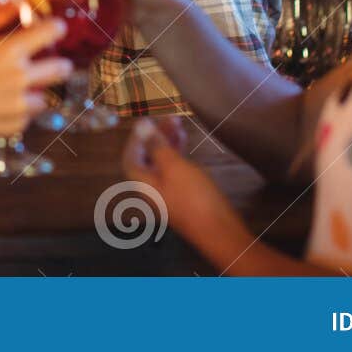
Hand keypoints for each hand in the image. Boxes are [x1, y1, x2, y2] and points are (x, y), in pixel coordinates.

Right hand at [0, 19, 73, 168]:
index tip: (54, 27)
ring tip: (21, 87)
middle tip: (49, 59)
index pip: (49, 33)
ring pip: (45, 96)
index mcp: (7, 53)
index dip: (55, 28)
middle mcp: (20, 79)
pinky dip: (22, 110)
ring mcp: (19, 106)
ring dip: (38, 89)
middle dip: (59, 62)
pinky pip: (28, 116)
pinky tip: (3, 105)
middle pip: (61, 68)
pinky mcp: (13, 127)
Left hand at [122, 118, 241, 253]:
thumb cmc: (194, 197)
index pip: (130, 158)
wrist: (221, 232)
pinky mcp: (184, 198)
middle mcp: (151, 191)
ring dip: (168, 144)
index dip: (137, 138)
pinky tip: (186, 145)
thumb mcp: (174, 166)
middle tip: (171, 119)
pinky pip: (174, 172)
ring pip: (162, 164)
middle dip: (155, 137)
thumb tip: (140, 125)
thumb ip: (156, 145)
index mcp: (143, 184)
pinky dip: (177, 156)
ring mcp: (168, 195)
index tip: (149, 120)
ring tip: (181, 126)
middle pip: (146, 159)